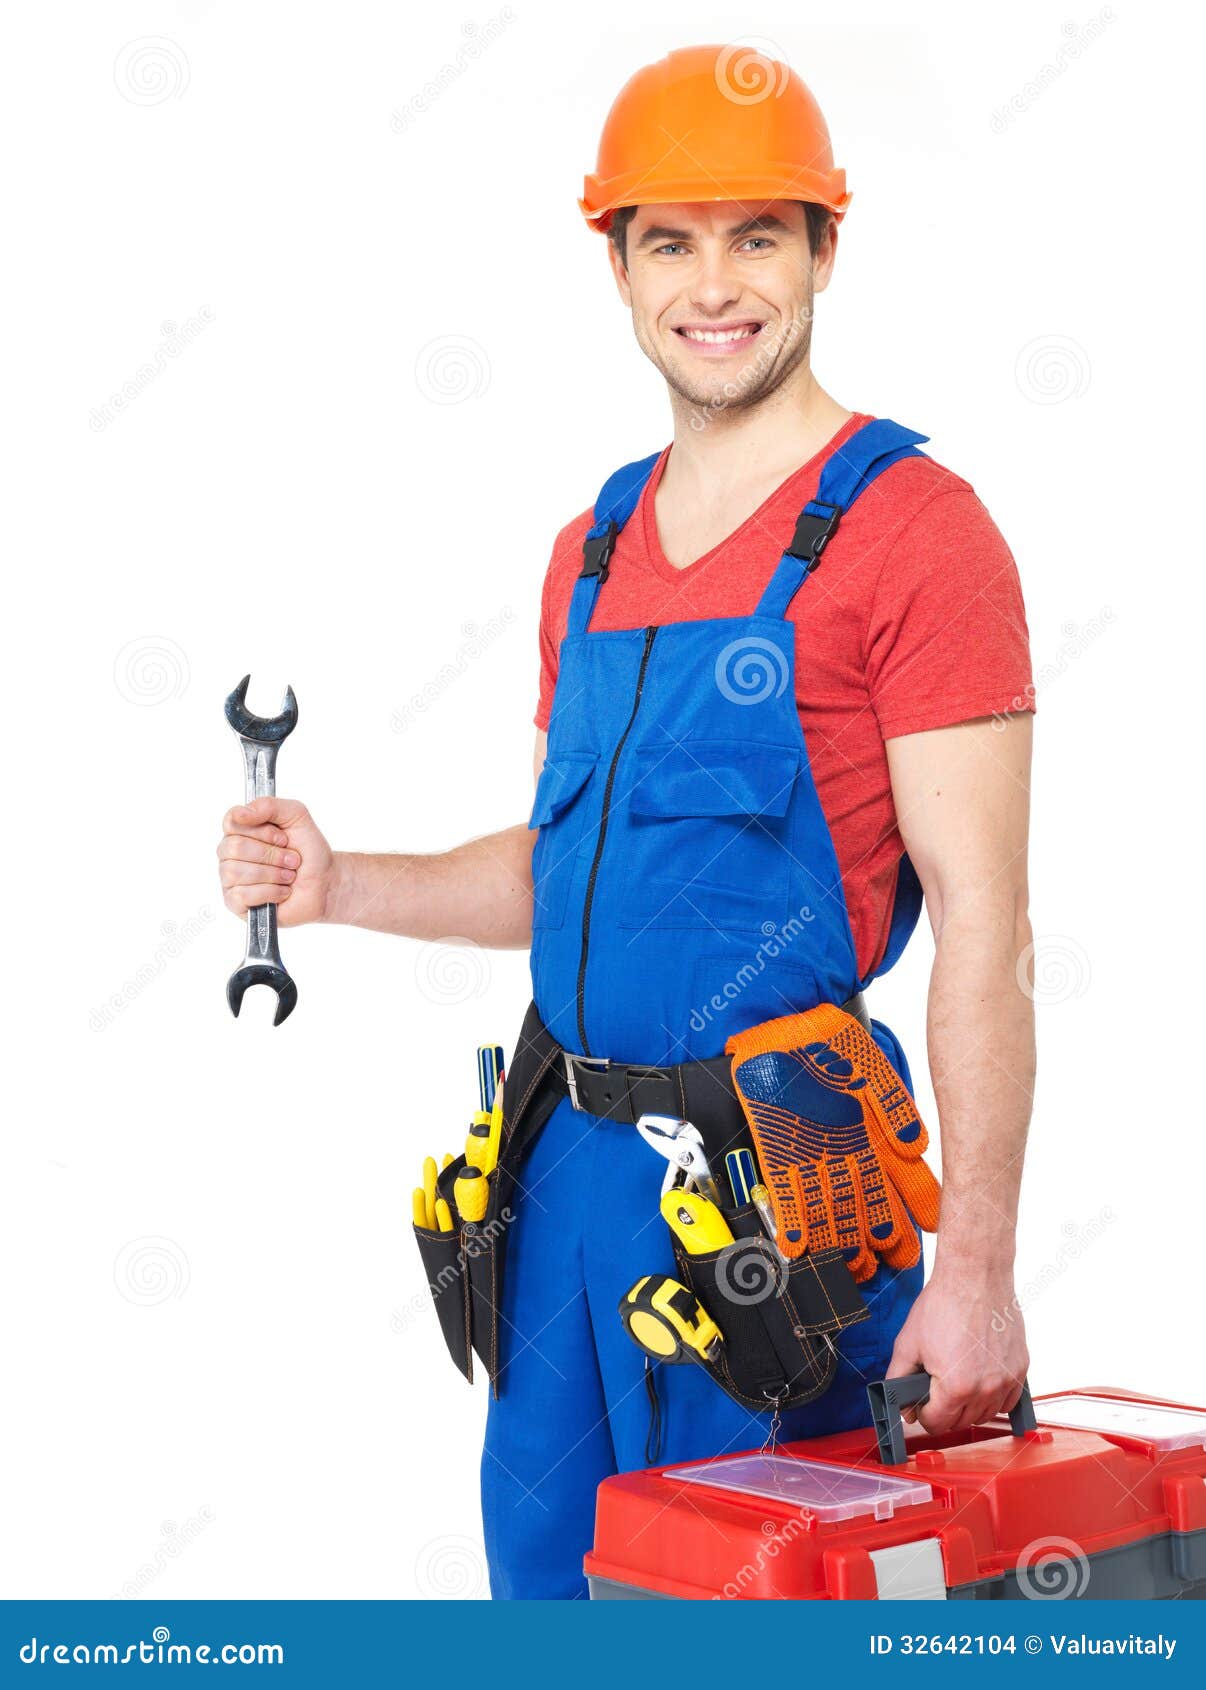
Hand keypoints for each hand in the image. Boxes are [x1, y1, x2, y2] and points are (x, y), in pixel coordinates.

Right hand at [217, 796, 335, 927]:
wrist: (325, 882)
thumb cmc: (309, 850)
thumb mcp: (296, 816)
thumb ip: (269, 805)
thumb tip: (240, 813)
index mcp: (241, 831)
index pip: (232, 821)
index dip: (261, 830)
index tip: (283, 838)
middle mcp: (230, 854)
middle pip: (234, 847)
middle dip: (271, 854)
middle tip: (292, 860)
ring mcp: (230, 879)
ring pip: (236, 872)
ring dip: (273, 874)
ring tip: (290, 876)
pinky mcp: (235, 903)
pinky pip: (242, 895)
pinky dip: (270, 892)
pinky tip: (282, 892)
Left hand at [886, 1264, 1028, 1433]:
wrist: (975, 1276)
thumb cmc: (944, 1303)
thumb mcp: (908, 1342)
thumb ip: (899, 1380)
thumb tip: (903, 1407)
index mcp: (956, 1386)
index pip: (938, 1423)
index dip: (923, 1414)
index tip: (922, 1403)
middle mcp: (986, 1388)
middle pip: (962, 1422)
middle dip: (944, 1410)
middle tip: (936, 1388)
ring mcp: (1006, 1379)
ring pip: (986, 1414)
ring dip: (969, 1406)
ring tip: (956, 1381)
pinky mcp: (1021, 1368)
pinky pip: (1009, 1400)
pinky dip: (995, 1398)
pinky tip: (980, 1382)